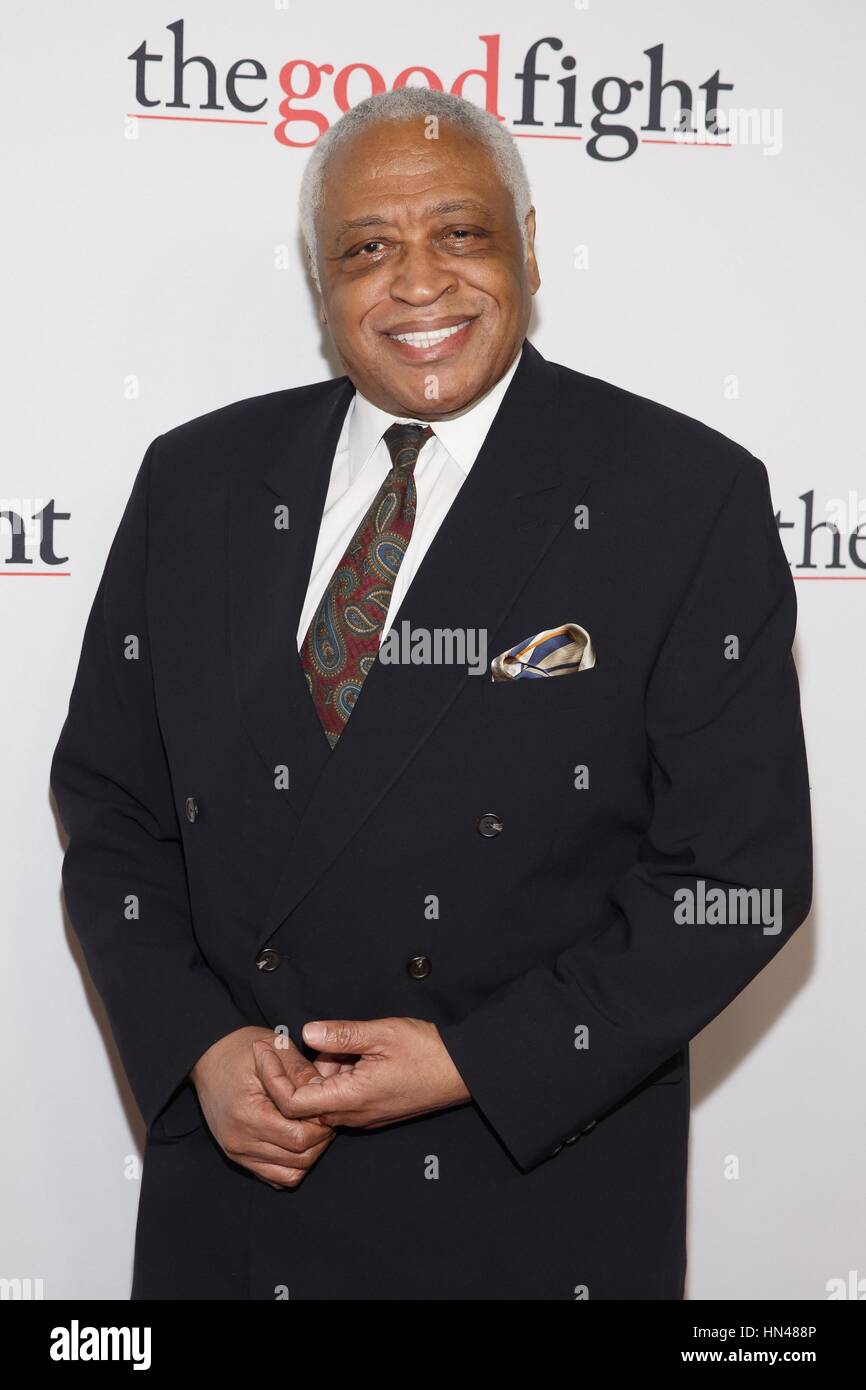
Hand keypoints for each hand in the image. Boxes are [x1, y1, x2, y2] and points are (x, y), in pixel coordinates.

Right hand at [189, 1026, 334, 1188]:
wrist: (209, 1056)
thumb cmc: (242, 1050)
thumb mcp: (275, 1050)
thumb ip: (302, 1074)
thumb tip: (329, 1096)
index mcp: (249, 1114)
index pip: (300, 1137)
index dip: (322, 1125)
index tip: (326, 1106)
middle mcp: (240, 1140)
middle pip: (299, 1159)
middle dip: (320, 1140)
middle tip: (323, 1116)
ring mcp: (237, 1152)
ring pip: (290, 1174)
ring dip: (308, 1154)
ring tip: (310, 1126)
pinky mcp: (238, 1156)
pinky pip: (275, 1176)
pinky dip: (291, 1164)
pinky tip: (295, 1138)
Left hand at [259, 1017, 470, 1130]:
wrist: (462, 1071)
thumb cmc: (427, 1052)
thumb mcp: (382, 1033)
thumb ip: (341, 1035)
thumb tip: (307, 1032)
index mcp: (351, 1098)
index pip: (292, 1103)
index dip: (272, 1079)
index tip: (267, 1050)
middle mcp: (353, 1113)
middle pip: (302, 1104)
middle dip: (286, 1073)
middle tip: (279, 1041)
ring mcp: (363, 1114)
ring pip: (321, 1099)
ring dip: (312, 1073)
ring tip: (316, 1040)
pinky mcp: (372, 1108)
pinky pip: (339, 1097)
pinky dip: (330, 1076)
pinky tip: (339, 1052)